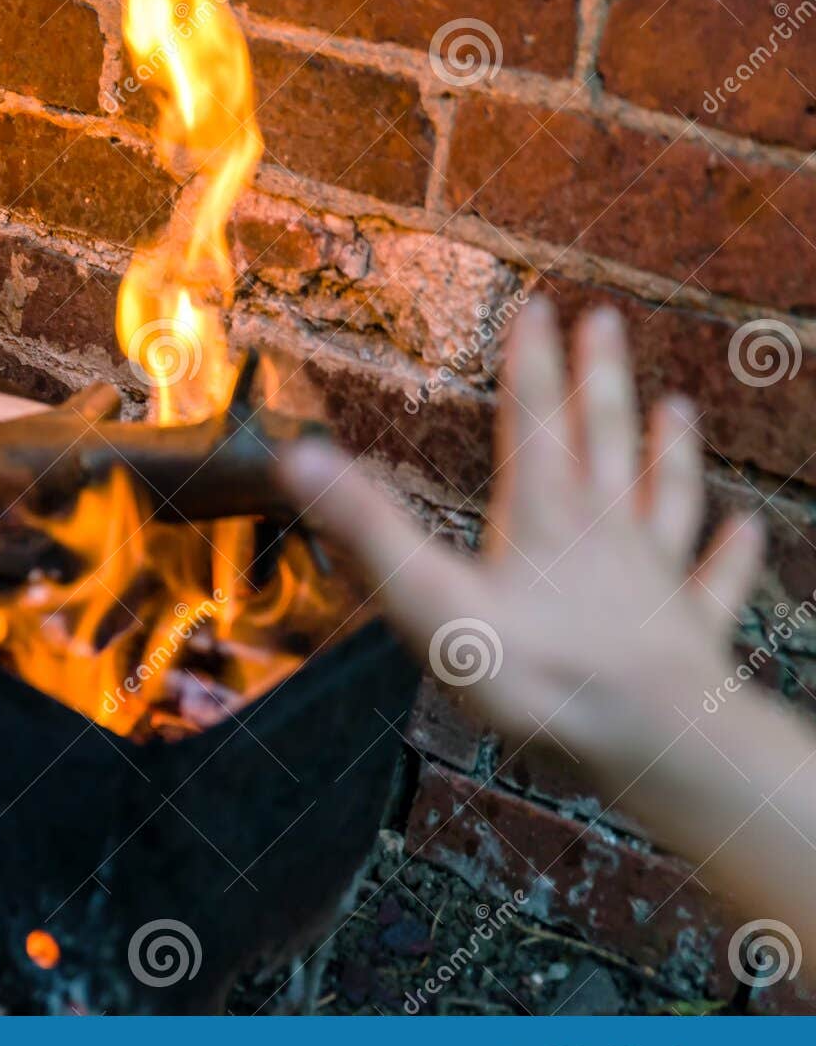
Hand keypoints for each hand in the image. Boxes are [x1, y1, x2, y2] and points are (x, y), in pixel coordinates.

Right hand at [279, 300, 761, 779]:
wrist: (648, 739)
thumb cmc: (534, 675)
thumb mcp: (427, 599)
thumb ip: (366, 529)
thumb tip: (298, 459)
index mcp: (541, 516)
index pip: (533, 419)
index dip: (531, 361)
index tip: (537, 306)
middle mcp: (605, 531)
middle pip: (605, 437)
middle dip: (600, 378)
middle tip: (607, 321)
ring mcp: (655, 579)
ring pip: (666, 496)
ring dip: (670, 450)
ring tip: (677, 407)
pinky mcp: (690, 631)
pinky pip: (715, 581)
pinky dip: (732, 553)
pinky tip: (747, 530)